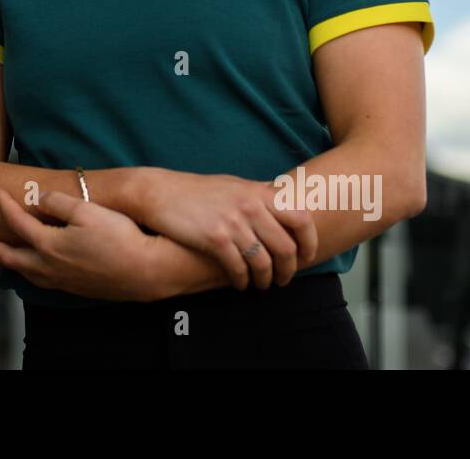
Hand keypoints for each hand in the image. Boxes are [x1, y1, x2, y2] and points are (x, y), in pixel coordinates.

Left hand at [0, 189, 161, 301]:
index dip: (5, 206)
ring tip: (4, 258)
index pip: (19, 223)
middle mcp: (51, 267)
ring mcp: (64, 281)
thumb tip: (38, 198)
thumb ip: (59, 202)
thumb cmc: (120, 237)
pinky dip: (31, 274)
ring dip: (11, 264)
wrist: (147, 270)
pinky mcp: (77, 289)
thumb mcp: (87, 210)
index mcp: (50, 245)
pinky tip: (38, 271)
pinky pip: (43, 282)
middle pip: (13, 258)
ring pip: (28, 274)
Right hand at [139, 169, 317, 289]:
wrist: (160, 193)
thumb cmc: (197, 191)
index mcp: (259, 192)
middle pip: (285, 247)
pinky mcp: (215, 239)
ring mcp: (233, 223)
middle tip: (284, 279)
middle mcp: (250, 206)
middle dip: (288, 270)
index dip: (309, 242)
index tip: (306, 257)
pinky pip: (239, 269)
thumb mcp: (234, 186)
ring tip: (262, 284)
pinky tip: (240, 284)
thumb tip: (284, 207)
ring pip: (264, 262)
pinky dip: (243, 281)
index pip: (301, 218)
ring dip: (266, 279)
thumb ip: (259, 197)